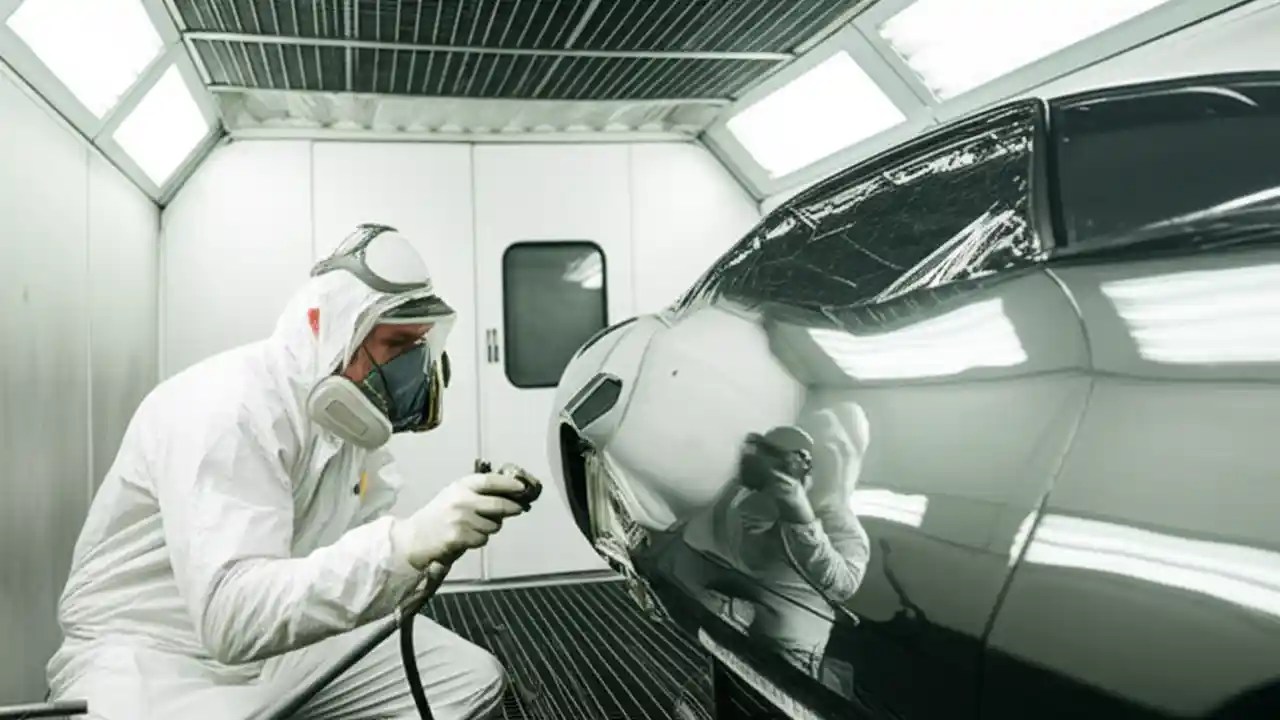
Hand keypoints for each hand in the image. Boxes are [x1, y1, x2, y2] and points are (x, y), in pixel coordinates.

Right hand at [391, 472, 526, 569]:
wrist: (415, 537)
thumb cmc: (439, 516)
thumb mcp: (456, 496)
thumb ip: (478, 494)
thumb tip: (511, 496)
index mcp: (460, 486)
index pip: (490, 481)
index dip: (509, 484)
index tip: (522, 487)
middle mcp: (461, 500)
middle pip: (498, 505)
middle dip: (512, 508)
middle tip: (518, 509)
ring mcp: (460, 519)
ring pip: (493, 525)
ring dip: (491, 528)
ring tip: (474, 527)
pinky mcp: (459, 536)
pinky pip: (483, 539)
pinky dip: (479, 540)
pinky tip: (466, 537)